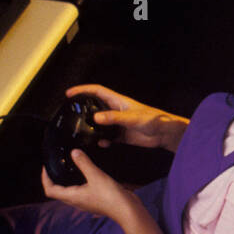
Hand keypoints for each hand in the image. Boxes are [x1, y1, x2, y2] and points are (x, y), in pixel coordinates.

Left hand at [41, 149, 141, 224]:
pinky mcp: (94, 200)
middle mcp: (76, 201)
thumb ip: (84, 163)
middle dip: (54, 179)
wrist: (127, 210)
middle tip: (55, 165)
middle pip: (58, 192)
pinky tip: (87, 174)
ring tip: (69, 168)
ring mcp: (86, 202)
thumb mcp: (96, 176)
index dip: (45, 179)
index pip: (50, 190)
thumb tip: (74, 152)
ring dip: (66, 181)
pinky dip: (79, 182)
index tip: (46, 167)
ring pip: (70, 192)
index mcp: (72, 197)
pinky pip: (81, 191)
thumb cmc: (110, 196)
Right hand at [65, 84, 187, 150]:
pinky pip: (108, 137)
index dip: (83, 90)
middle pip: (96, 107)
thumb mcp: (132, 117)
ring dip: (92, 128)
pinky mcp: (122, 135)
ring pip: (100, 124)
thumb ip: (114, 118)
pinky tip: (101, 144)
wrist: (164, 134)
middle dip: (83, 109)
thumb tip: (96, 118)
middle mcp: (116, 111)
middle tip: (71, 113)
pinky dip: (103, 140)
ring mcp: (119, 123)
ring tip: (82, 132)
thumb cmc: (153, 119)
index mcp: (118, 102)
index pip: (97, 91)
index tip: (69, 93)